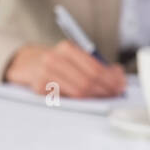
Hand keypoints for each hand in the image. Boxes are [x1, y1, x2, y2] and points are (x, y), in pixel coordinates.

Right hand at [4, 41, 125, 98]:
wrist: (27, 63)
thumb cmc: (58, 62)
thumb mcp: (74, 56)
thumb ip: (96, 64)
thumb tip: (119, 75)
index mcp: (67, 48)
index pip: (95, 67)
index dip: (111, 79)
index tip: (121, 85)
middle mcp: (55, 59)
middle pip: (88, 80)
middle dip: (106, 89)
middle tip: (116, 94)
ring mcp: (45, 73)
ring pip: (78, 91)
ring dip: (95, 96)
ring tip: (106, 97)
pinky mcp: (38, 88)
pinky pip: (65, 98)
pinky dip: (79, 100)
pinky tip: (87, 99)